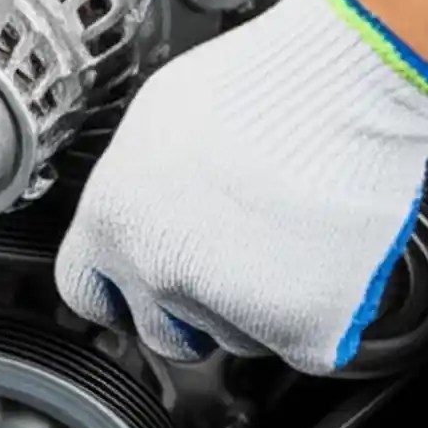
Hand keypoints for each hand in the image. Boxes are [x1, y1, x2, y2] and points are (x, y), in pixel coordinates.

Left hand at [54, 0, 427, 374]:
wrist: (342, 82)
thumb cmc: (257, 83)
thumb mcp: (156, 120)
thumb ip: (139, 187)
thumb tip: (145, 207)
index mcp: (111, 220)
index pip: (85, 291)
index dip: (120, 296)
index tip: (142, 294)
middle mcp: (155, 270)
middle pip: (163, 329)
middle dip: (194, 311)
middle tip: (235, 263)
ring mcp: (223, 304)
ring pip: (236, 338)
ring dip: (259, 307)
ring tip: (288, 235)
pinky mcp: (297, 326)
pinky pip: (304, 345)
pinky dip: (322, 316)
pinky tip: (325, 261)